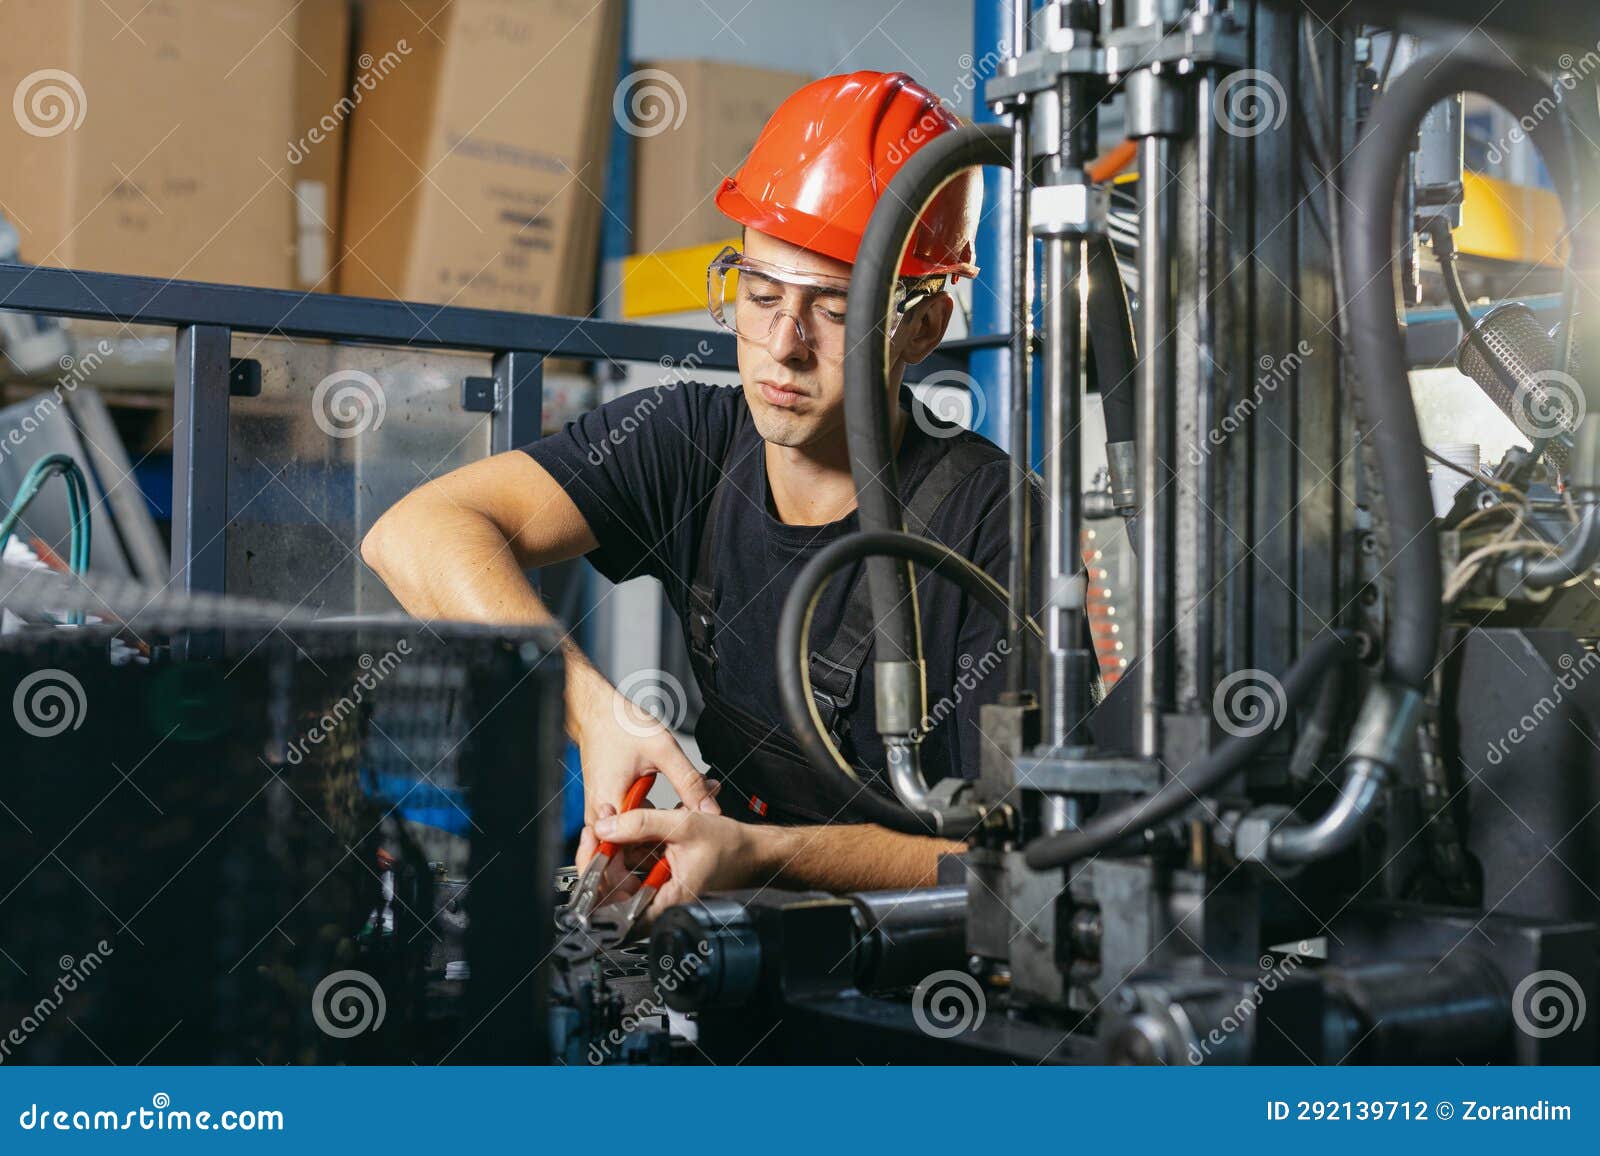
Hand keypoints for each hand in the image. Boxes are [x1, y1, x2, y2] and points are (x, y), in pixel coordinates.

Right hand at [569, 668, 719, 834]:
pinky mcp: (609, 808)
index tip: (685, 848)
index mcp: (610, 806)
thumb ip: (689, 782)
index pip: (633, 850)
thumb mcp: (663, 750)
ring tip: (689, 810)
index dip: (661, 854)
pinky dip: (654, 818)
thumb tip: (709, 810)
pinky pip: (632, 825)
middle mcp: (601, 816)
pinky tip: (674, 806)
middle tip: (693, 826)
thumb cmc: (619, 725)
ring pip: (635, 837)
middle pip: (634, 849)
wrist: (599, 712)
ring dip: (663, 828)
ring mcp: (604, 814)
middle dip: (666, 841)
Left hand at [591, 808, 767, 925]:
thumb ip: (642, 823)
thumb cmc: (731, 848)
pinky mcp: (658, 880)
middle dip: (602, 856)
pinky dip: (628, 848)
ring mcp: (656, 892)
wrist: (752, 851)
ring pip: (620, 877)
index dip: (596, 880)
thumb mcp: (684, 825)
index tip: (592, 851)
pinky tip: (631, 828)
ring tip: (615, 821)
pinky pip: (633, 869)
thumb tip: (606, 827)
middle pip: (611, 891)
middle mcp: (658, 903)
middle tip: (599, 829)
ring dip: (614, 849)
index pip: (614, 907)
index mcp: (666, 902)